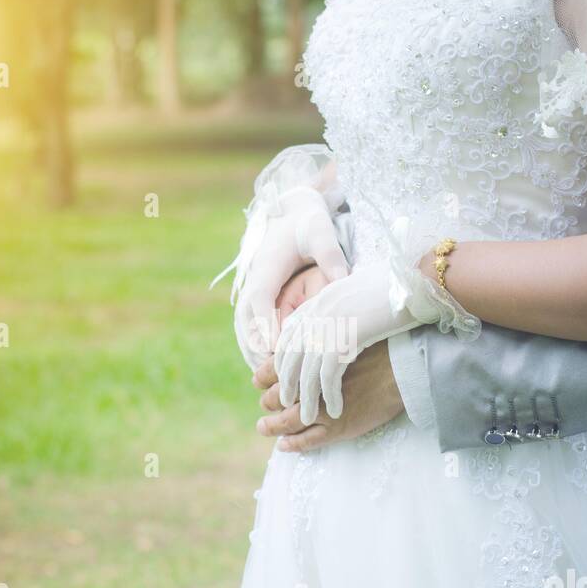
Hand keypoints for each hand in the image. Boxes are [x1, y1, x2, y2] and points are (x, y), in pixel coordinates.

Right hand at [234, 187, 349, 366]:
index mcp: (267, 267)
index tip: (276, 349)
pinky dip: (254, 345)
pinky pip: (249, 325)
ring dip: (252, 351)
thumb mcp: (322, 235)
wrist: (292, 211)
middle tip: (272, 373)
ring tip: (267, 376)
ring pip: (243, 327)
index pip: (260, 301)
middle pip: (246, 321)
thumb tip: (343, 282)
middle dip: (256, 348)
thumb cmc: (309, 223)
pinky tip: (267, 364)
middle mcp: (254, 280)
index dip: (266, 326)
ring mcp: (251, 289)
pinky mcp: (256, 296)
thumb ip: (331, 258)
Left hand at [274, 260, 432, 423]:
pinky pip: (328, 377)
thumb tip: (342, 318)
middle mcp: (318, 312)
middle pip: (291, 355)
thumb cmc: (397, 285)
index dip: (284, 357)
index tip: (286, 376)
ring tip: (308, 417)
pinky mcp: (344, 340)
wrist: (415, 281)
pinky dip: (330, 397)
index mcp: (320, 300)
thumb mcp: (361, 290)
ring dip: (307, 398)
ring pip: (307, 371)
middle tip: (287, 403)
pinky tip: (335, 410)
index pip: (289, 333)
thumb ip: (344, 305)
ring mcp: (329, 326)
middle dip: (288, 381)